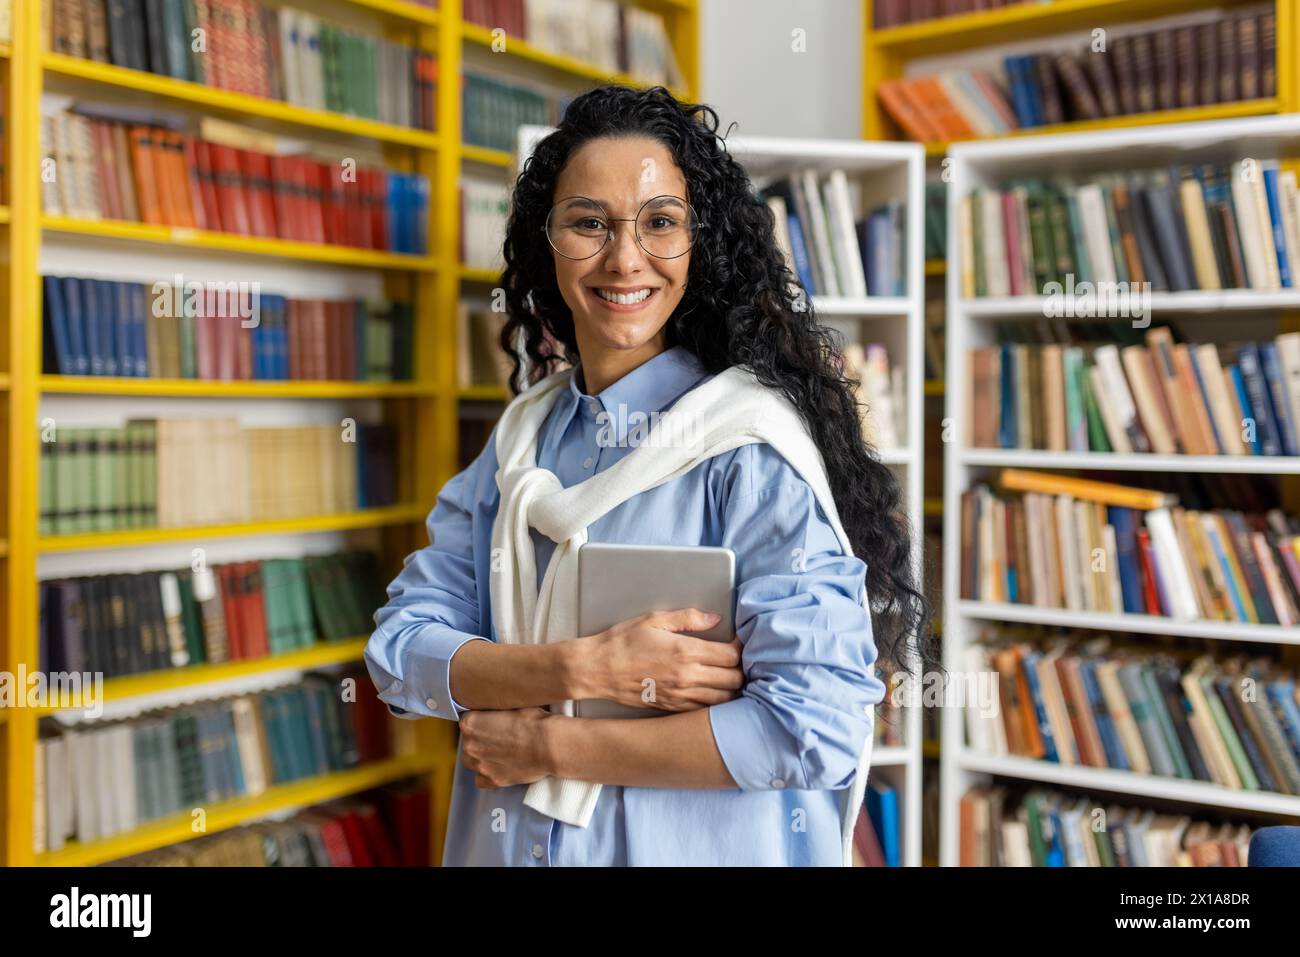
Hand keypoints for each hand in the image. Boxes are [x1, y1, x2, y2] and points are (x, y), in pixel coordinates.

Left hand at [460, 707, 553, 787]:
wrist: (550, 745)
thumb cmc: (534, 722)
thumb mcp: (512, 706)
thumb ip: (496, 710)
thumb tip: (496, 712)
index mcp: (471, 723)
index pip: (466, 720)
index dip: (480, 719)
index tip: (492, 721)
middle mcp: (470, 745)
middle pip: (468, 741)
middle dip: (480, 739)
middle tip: (499, 736)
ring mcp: (480, 765)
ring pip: (471, 761)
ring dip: (481, 756)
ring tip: (499, 752)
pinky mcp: (492, 780)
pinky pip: (481, 779)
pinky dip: (488, 774)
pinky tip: (501, 767)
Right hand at [578, 608, 744, 712]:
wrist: (598, 670)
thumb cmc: (623, 642)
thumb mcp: (654, 620)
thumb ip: (688, 618)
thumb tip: (715, 618)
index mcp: (686, 652)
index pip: (731, 655)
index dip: (740, 648)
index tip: (737, 642)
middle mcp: (687, 677)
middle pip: (734, 679)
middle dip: (740, 669)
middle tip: (734, 660)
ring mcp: (681, 696)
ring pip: (723, 699)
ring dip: (730, 688)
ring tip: (726, 675)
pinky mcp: (673, 708)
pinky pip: (704, 710)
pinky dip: (714, 702)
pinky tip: (710, 690)